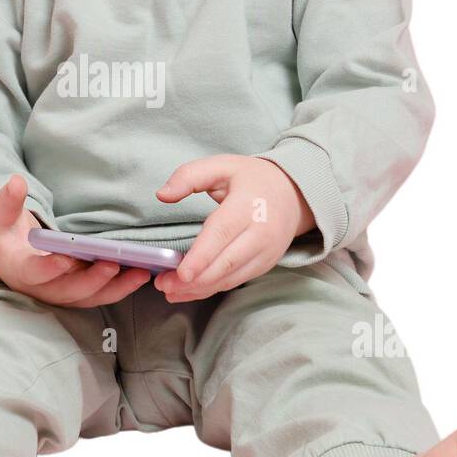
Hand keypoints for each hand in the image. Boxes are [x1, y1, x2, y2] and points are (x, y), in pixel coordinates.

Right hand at [0, 174, 152, 306]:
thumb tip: (16, 181)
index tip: (64, 258)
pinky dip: (122, 287)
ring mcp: (63, 293)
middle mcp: (43, 289)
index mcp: (22, 270)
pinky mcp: (79, 293)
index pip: (35, 273)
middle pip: (69, 290)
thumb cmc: (8, 237)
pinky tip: (142, 273)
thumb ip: (8, 201)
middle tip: (112, 263)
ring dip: (116, 287)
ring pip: (91, 297)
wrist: (11, 260)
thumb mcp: (1, 218)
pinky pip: (102, 295)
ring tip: (141, 271)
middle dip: (93, 279)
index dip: (49, 268)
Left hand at [151, 155, 315, 302]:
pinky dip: (212, 289)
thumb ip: (188, 176)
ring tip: (170, 291)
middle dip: (194, 279)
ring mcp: (266, 252)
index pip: (223, 234)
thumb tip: (162, 195)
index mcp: (249, 205)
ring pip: (230, 277)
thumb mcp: (221, 165)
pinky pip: (236, 281)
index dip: (202, 256)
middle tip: (164, 285)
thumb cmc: (253, 179)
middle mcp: (261, 232)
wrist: (293, 193)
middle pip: (226, 262)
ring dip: (200, 288)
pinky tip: (190, 291)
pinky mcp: (265, 264)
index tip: (181, 273)